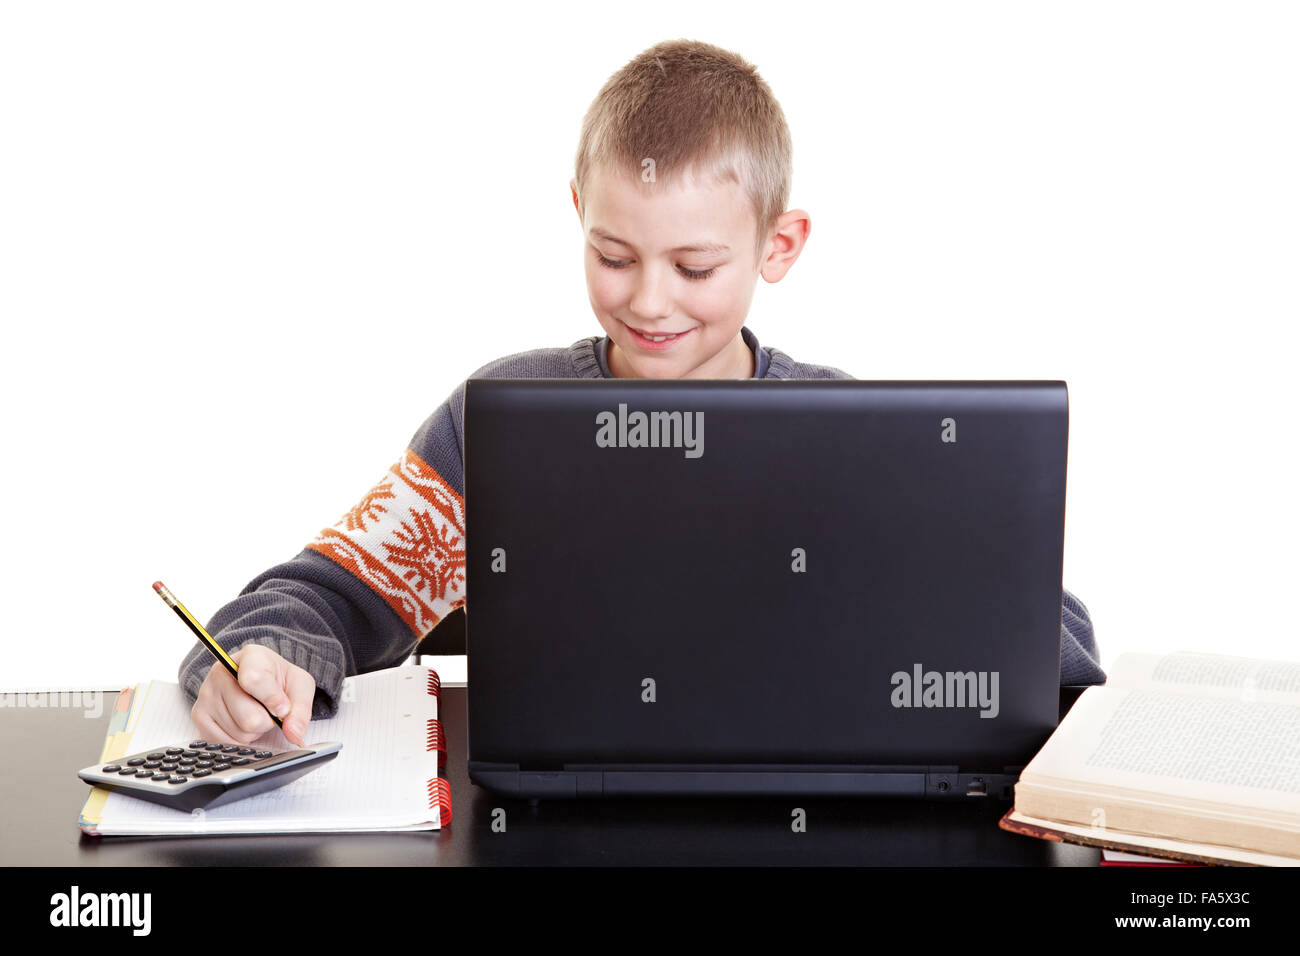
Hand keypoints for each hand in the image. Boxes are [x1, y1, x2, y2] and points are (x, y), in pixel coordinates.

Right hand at [190, 644, 314, 747]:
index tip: (283, 706)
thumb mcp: (298, 686)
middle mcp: (221, 672)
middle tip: (268, 709)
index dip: (273, 700)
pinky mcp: (198, 716)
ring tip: (254, 712)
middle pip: (250, 718)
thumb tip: (294, 734)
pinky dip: (240, 738)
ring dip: (255, 731)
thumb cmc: (277, 680)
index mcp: (250, 657)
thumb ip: (300, 708)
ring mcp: (206, 694)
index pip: (254, 681)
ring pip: (240, 733)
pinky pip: (225, 742)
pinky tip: (241, 721)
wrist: (257, 678)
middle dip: (267, 721)